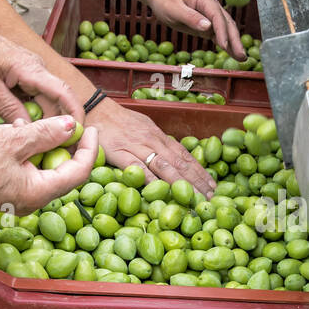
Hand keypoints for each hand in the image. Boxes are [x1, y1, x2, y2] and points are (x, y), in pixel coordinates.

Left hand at [0, 0, 95, 156]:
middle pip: (58, 100)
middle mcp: (37, 69)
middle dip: (59, 123)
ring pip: (46, 99)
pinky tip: (25, 125)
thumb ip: (9, 109)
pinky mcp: (23, 74)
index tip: (78, 134)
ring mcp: (31, 71)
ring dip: (44, 119)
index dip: (75, 114)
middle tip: (55, 147)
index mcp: (30, 69)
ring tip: (38, 140)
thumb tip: (28, 130)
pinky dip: (33, 111)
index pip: (64, 93)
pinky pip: (35, 95)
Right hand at [0, 115, 97, 213]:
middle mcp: (29, 199)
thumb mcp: (10, 140)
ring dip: (44, 145)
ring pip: (42, 168)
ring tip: (39, 123)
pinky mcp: (1, 187)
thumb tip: (72, 126)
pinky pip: (24, 168)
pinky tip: (15, 131)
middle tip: (70, 123)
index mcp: (36, 193)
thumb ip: (45, 134)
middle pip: (62, 172)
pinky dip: (26, 149)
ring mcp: (14, 195)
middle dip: (68, 146)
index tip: (90, 128)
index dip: (88, 149)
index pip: (78, 173)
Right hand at [88, 98, 215, 197]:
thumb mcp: (143, 127)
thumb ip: (157, 142)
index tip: (213, 185)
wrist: (95, 109)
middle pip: (180, 163)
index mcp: (159, 136)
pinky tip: (163, 192)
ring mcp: (138, 146)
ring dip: (182, 184)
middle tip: (211, 197)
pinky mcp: (121, 152)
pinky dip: (151, 181)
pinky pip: (139, 168)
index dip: (200, 171)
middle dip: (197, 181)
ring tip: (195, 199)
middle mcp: (153, 141)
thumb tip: (172, 156)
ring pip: (165, 167)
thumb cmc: (119, 121)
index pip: (185, 155)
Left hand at [150, 0, 246, 60]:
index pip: (217, 16)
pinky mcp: (209, 25)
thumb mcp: (174, 9)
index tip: (224, 45)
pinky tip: (234, 55)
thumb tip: (208, 26)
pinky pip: (220, 35)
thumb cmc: (166, 2)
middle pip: (227, 24)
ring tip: (242, 58)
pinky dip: (227, 45)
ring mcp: (212, 16)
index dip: (222, 31)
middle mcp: (212, 6)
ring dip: (235, 44)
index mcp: (204, 0)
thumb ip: (190, 17)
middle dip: (235, 40)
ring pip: (227, 30)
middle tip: (241, 55)